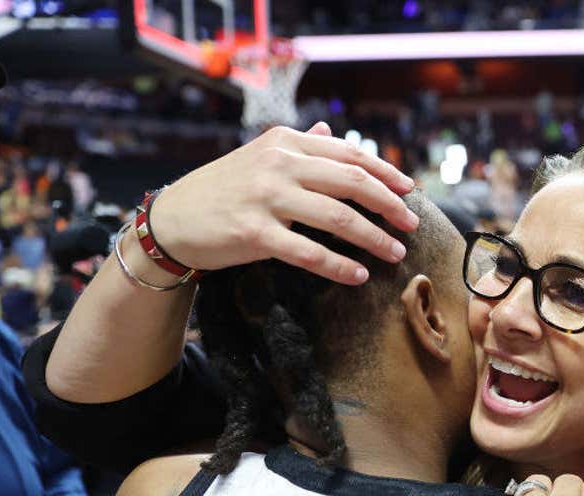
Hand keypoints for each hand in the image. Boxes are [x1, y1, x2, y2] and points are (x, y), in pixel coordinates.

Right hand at [149, 122, 418, 284]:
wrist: (171, 220)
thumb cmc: (222, 189)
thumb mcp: (259, 157)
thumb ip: (298, 146)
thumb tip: (329, 132)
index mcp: (285, 142)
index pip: (349, 154)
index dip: (385, 173)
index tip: (410, 189)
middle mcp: (279, 164)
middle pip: (352, 182)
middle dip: (390, 205)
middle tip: (411, 224)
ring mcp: (267, 197)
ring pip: (338, 217)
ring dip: (374, 238)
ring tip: (394, 253)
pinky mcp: (254, 233)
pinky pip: (310, 253)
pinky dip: (340, 266)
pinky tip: (359, 275)